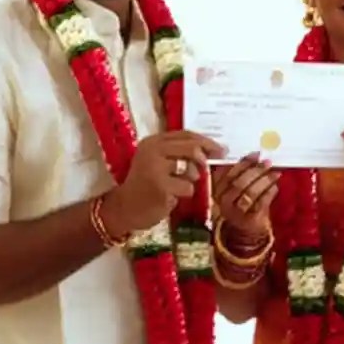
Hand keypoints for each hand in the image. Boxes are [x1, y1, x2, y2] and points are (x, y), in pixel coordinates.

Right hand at [103, 131, 226, 233]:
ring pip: (192, 170)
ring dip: (191, 180)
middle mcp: (153, 151)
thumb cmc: (144, 185)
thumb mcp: (157, 161)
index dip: (205, 141)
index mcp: (152, 142)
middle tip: (212, 165)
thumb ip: (178, 153)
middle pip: (191, 148)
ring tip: (175, 186)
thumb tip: (211, 150)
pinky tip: (169, 197)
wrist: (123, 208)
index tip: (220, 148)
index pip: (185, 134)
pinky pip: (188, 188)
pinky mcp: (161, 187)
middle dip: (206, 157)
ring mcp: (156, 169)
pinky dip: (183, 194)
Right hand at [212, 152, 278, 237]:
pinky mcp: (249, 220)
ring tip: (275, 173)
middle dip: (255, 170)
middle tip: (267, 162)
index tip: (256, 154)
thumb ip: (239, 174)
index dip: (243, 163)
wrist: (243, 232)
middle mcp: (223, 201)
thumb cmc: (240, 205)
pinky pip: (261, 202)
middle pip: (239, 183)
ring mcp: (235, 212)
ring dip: (264, 180)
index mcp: (217, 190)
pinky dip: (269, 192)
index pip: (228, 173)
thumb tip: (254, 156)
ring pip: (250, 193)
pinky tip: (275, 186)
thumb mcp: (233, 189)